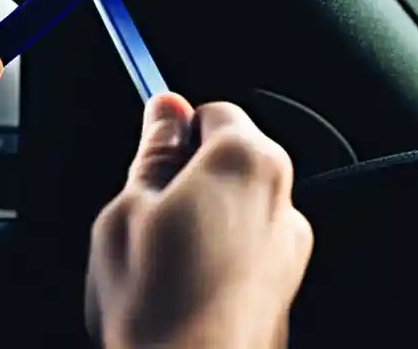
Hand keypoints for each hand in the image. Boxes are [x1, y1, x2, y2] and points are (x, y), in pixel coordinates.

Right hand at [86, 96, 312, 348]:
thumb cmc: (157, 307)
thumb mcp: (129, 211)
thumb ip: (153, 153)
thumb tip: (164, 111)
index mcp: (245, 163)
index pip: (212, 111)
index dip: (172, 131)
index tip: (148, 153)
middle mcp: (281, 199)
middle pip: (230, 159)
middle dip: (187, 177)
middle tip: (143, 215)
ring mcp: (289, 248)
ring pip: (235, 207)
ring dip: (201, 219)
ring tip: (157, 259)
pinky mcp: (283, 289)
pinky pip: (246, 248)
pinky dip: (217, 256)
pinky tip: (179, 288)